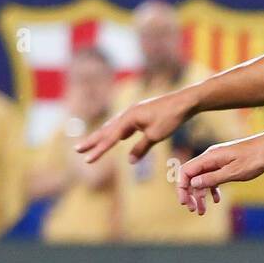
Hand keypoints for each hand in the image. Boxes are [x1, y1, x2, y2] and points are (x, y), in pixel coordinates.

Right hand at [76, 90, 194, 163]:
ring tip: (91, 144)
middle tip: (77, 150)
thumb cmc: (171, 117)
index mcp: (128, 118)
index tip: (86, 160)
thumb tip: (129, 161)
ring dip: (102, 136)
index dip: (98, 150)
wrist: (185, 101)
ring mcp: (134, 112)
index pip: (110, 138)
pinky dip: (117, 132)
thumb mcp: (156, 135)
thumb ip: (141, 148)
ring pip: (114, 126)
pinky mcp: (141, 113)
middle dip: (92, 141)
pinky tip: (118, 137)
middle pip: (106, 130)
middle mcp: (127, 113)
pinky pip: (125, 125)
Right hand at [177, 134, 263, 214]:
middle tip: (193, 209)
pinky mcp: (226, 163)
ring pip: (203, 178)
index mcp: (210, 157)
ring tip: (202, 211)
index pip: (186, 171)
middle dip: (190, 194)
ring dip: (201, 194)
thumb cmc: (254, 158)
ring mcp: (218, 160)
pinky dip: (213, 188)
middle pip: (192, 176)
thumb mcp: (234, 172)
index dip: (182, 187)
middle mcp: (211, 157)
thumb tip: (193, 183)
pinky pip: (214, 176)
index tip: (185, 202)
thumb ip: (213, 178)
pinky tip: (216, 200)